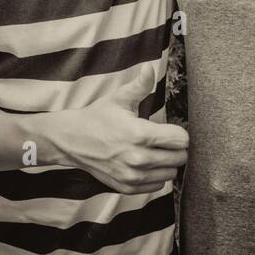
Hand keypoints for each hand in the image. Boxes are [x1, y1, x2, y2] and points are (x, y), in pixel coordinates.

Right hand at [51, 65, 188, 194]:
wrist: (72, 141)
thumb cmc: (97, 118)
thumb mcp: (118, 98)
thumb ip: (140, 85)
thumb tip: (149, 67)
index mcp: (140, 135)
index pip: (182, 140)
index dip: (178, 132)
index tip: (168, 128)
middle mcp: (138, 158)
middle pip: (180, 158)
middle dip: (175, 147)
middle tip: (162, 139)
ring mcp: (133, 176)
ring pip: (171, 173)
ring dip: (167, 162)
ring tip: (153, 151)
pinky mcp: (128, 187)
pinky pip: (157, 185)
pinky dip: (155, 175)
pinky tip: (145, 163)